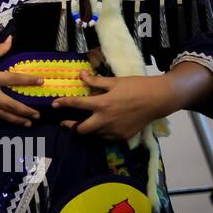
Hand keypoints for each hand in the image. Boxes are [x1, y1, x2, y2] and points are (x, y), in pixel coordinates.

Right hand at [0, 35, 44, 126]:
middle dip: (26, 111)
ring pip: (1, 115)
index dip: (29, 80)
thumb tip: (11, 40)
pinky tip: (4, 117)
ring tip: (27, 123)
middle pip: (11, 105)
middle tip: (37, 116)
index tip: (41, 82)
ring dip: (16, 119)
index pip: (14, 79)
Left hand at [52, 70, 175, 139]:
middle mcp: (106, 120)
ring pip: (94, 135)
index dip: (63, 103)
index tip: (54, 104)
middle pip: (81, 129)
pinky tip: (101, 126)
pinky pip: (106, 137)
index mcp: (102, 104)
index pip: (76, 104)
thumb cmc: (136, 86)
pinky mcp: (123, 136)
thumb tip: (80, 75)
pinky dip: (101, 133)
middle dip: (71, 126)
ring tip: (84, 122)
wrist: (158, 99)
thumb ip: (95, 81)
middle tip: (65, 121)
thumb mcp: (114, 81)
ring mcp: (115, 130)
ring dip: (87, 129)